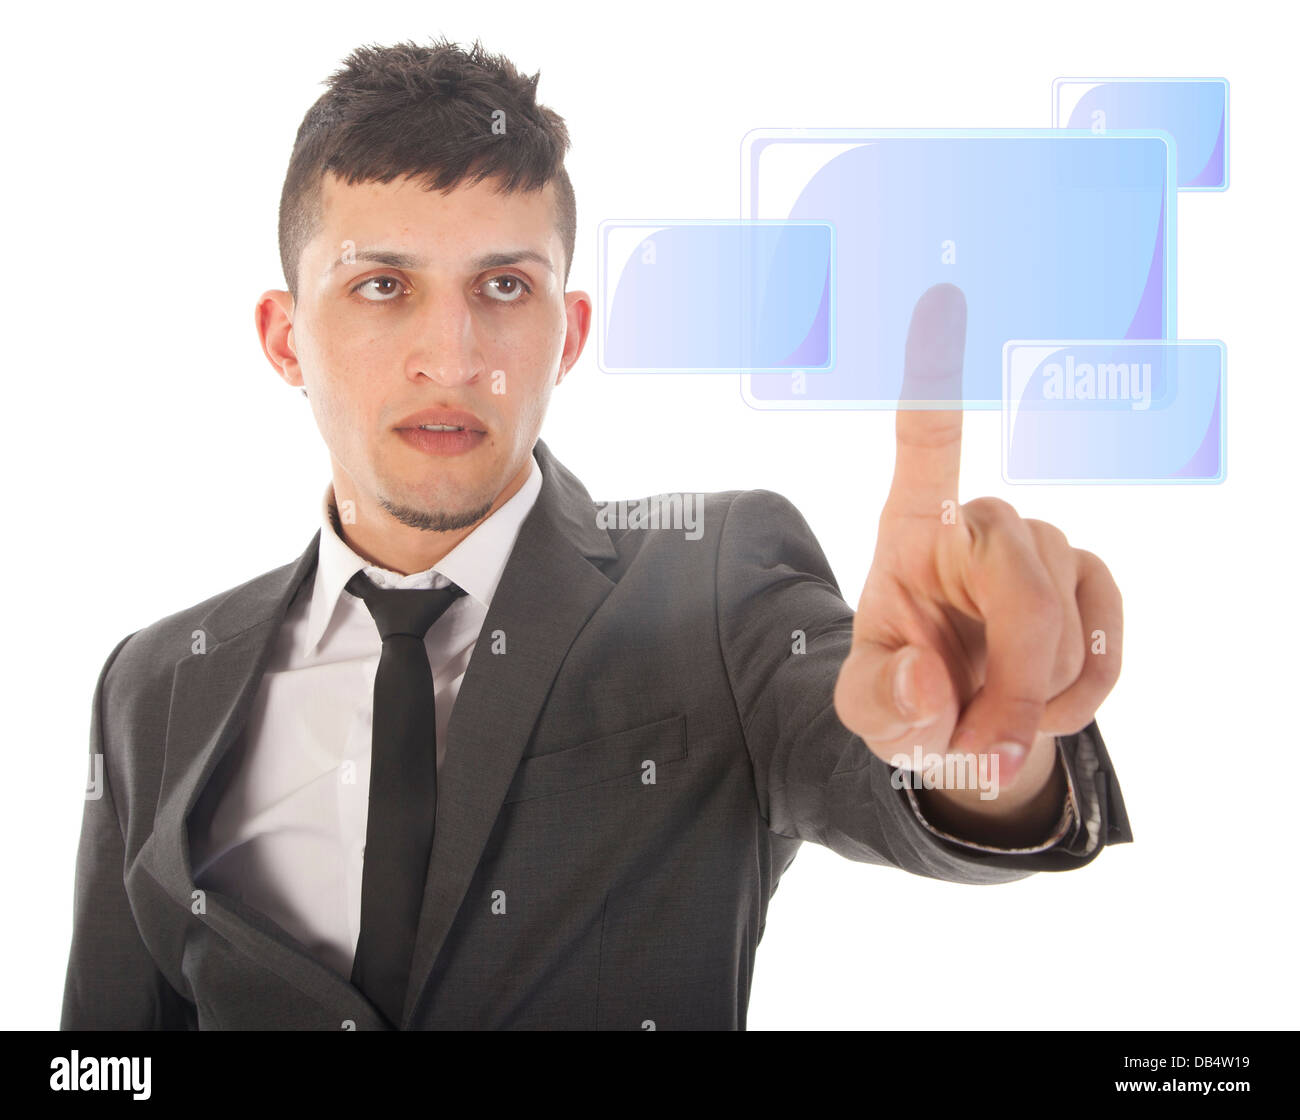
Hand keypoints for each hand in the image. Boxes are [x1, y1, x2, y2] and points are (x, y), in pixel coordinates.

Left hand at [832, 284, 1122, 789]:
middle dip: (1010, 672)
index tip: (942, 294)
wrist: (969, 725)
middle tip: (979, 739)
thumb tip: (927, 682)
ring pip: (1061, 618)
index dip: (935, 377)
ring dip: (1034, 693)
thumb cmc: (908, 696)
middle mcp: (981, 524)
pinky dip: (1080, 695)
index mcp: (911, 532)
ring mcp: (1044, 548)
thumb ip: (883, 705)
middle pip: (1018, 571)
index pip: (925, 445)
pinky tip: (1046, 707)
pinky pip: (1105, 641)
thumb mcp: (870, 712)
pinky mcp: (1093, 581)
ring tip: (994, 716)